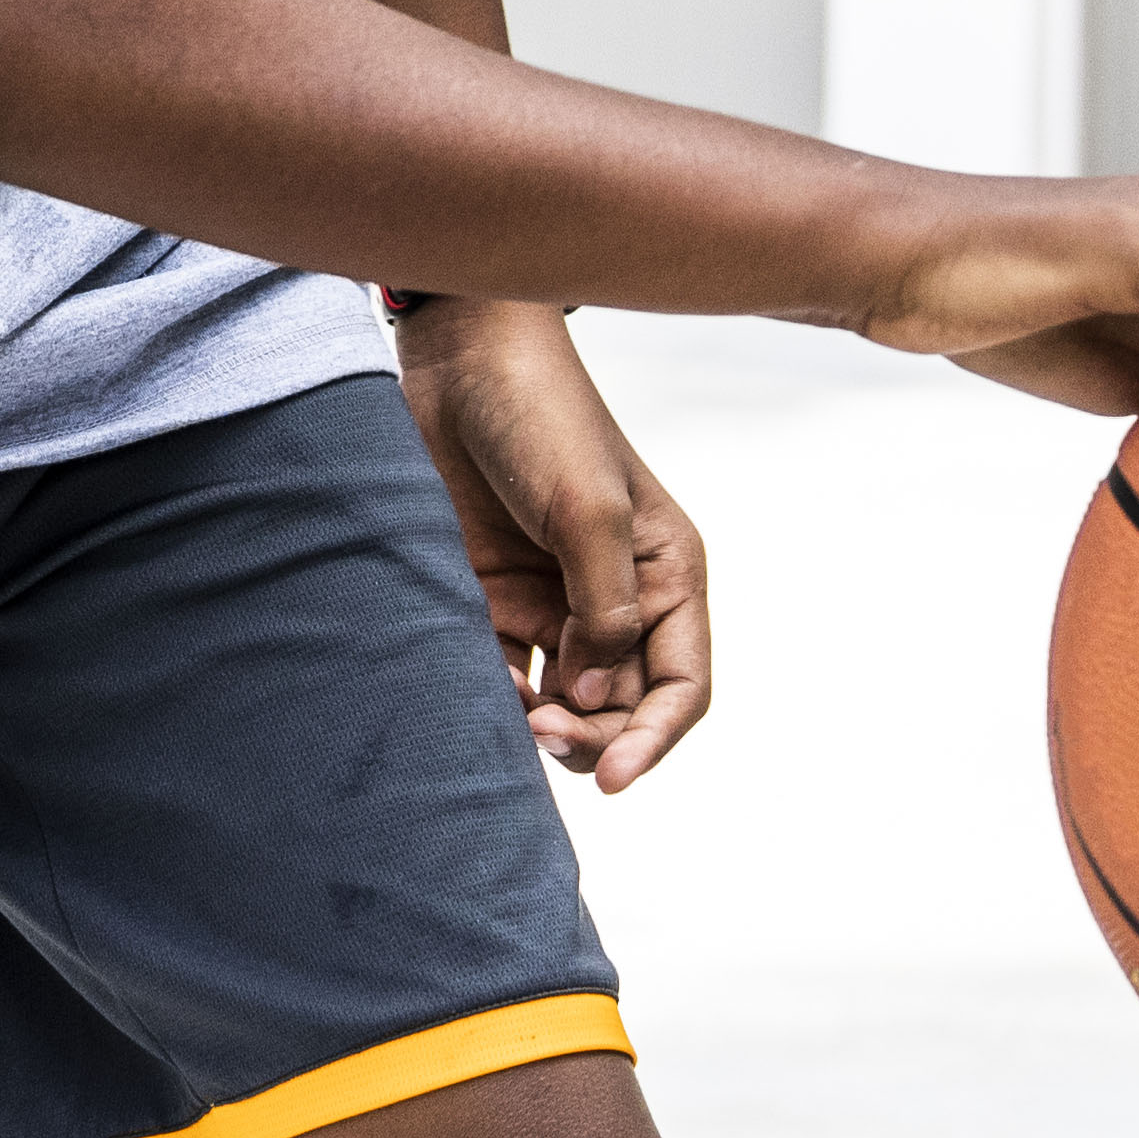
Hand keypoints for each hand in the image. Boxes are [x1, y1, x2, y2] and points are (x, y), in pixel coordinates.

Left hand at [395, 301, 713, 792]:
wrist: (457, 359)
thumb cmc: (540, 416)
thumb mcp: (587, 511)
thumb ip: (602, 610)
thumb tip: (597, 693)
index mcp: (666, 576)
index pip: (681, 685)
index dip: (653, 739)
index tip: (613, 778)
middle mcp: (617, 598)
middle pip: (622, 706)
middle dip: (591, 735)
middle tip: (543, 732)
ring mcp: (553, 599)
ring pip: (563, 701)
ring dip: (542, 725)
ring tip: (512, 713)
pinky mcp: (493, 595)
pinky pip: (502, 672)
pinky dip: (494, 696)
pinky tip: (478, 690)